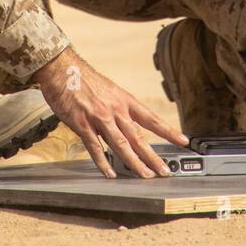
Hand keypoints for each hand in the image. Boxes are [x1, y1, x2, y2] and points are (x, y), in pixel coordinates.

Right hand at [32, 47, 187, 178]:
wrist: (62, 69)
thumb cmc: (84, 79)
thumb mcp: (109, 90)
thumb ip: (118, 108)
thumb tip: (127, 123)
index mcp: (124, 100)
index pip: (151, 118)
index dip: (168, 131)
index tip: (183, 140)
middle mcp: (115, 110)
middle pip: (138, 137)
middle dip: (153, 156)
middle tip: (164, 170)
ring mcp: (99, 118)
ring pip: (121, 144)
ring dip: (134, 162)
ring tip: (144, 175)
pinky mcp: (82, 124)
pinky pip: (95, 147)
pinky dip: (103, 162)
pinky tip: (110, 172)